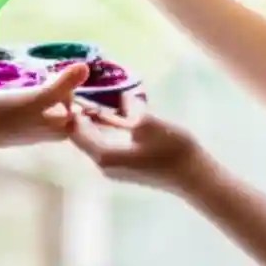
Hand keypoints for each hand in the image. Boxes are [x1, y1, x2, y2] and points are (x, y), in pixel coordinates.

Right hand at [0, 63, 89, 147]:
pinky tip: (21, 89)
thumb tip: (86, 68)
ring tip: (36, 79)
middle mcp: (46, 132)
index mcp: (57, 129)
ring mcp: (30, 129)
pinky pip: (30, 109)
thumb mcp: (38, 97)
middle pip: (62, 109)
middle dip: (59, 91)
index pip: (76, 109)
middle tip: (50, 75)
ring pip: (46, 109)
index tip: (60, 76)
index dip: (71, 91)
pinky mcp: (15, 124)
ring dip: (44, 93)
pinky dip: (30, 98)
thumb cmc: (8, 115)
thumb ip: (62, 85)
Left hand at [71, 92, 202, 193]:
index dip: (71, 110)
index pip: (74, 131)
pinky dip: (105, 129)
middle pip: (81, 136)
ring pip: (93, 140)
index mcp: (104, 155)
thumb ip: (127, 109)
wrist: (194, 177)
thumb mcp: (147, 123)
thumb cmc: (173, 150)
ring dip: (94, 121)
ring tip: (97, 96)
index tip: (73, 88)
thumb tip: (117, 95)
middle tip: (83, 88)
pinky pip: (104, 144)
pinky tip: (114, 112)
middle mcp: (103, 165)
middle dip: (80, 113)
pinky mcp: (123, 166)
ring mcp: (113, 168)